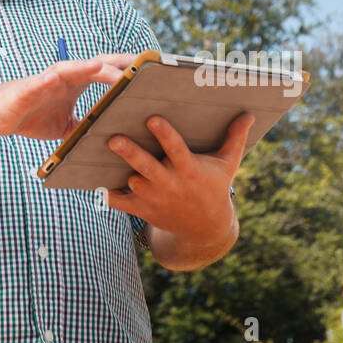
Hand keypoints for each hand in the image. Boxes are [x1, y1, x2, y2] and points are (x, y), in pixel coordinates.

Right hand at [0, 54, 141, 140]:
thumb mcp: (65, 125)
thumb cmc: (31, 117)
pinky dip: (48, 78)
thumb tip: (106, 140)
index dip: (127, 69)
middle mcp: (65, 76)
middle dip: (118, 63)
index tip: (150, 69)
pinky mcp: (29, 87)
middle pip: (96, 65)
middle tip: (141, 63)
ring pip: (72, 69)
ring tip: (105, 66)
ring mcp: (48, 79)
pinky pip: (40, 81)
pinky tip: (56, 76)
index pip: (107, 72)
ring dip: (88, 67)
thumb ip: (84, 126)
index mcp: (76, 82)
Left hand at [103, 111, 254, 247]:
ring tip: (95, 149)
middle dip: (130, 153)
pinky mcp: (142, 209)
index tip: (152, 118)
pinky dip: (107, 193)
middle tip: (113, 138)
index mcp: (189, 169)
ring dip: (117, 169)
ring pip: (131, 181)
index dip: (165, 135)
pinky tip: (92, 178)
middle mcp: (170, 184)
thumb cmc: (214, 187)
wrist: (204, 229)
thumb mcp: (228, 164)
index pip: (176, 149)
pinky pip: (119, 201)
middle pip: (146, 166)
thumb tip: (249, 113)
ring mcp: (154, 198)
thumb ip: (235, 138)